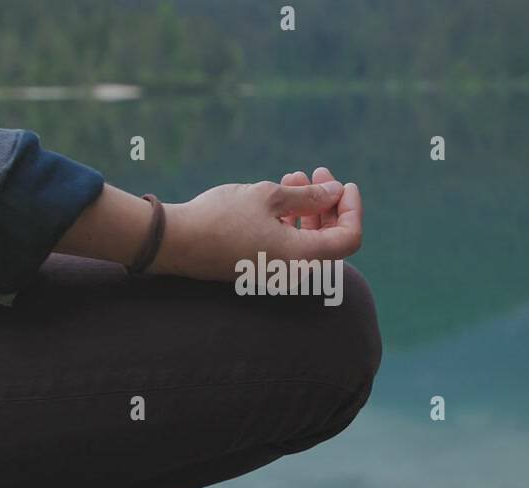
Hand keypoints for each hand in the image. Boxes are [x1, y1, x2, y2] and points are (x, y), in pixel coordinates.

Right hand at [150, 167, 362, 280]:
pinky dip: (291, 221)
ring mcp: (276, 272)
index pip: (348, 238)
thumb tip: (336, 192)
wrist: (176, 240)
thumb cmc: (221, 216)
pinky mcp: (261, 268)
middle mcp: (293, 272)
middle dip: (329, 203)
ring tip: (294, 177)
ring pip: (308, 240)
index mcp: (302, 258)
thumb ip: (309, 196)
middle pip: (330, 239)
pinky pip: (289, 245)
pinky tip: (278, 196)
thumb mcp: (269, 197)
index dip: (352, 209)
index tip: (343, 184)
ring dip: (308, 208)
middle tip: (318, 174)